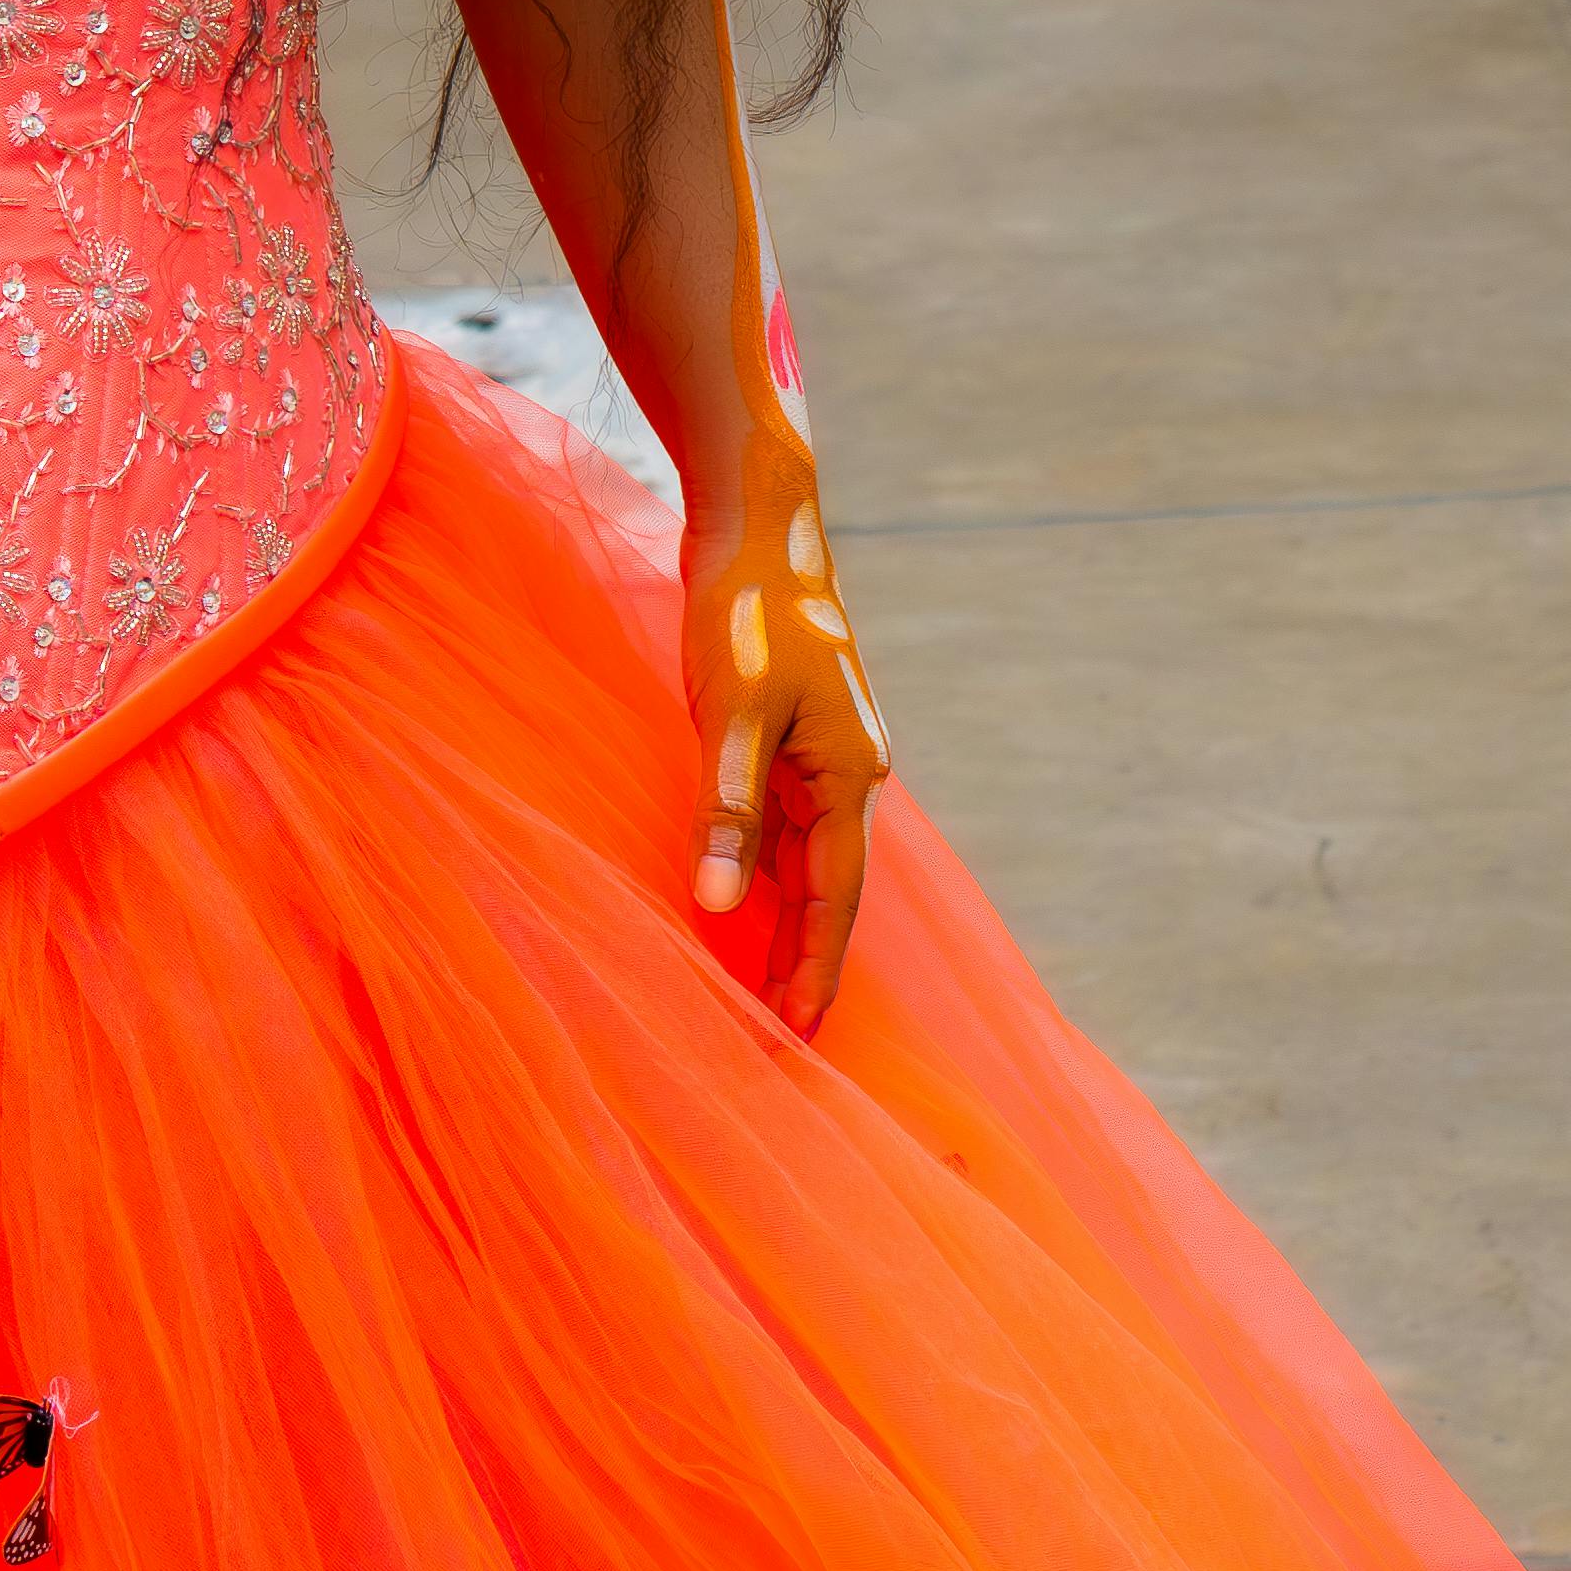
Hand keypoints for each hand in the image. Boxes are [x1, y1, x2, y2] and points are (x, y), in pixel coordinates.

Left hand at [682, 484, 890, 1037]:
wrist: (758, 530)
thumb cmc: (750, 614)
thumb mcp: (735, 714)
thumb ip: (729, 810)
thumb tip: (719, 906)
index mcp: (852, 774)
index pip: (837, 897)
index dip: (814, 966)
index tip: (798, 1035)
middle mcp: (847, 773)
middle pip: (829, 889)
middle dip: (804, 960)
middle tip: (778, 1041)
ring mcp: (821, 756)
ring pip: (804, 862)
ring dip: (782, 924)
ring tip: (757, 993)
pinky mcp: (788, 739)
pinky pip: (781, 828)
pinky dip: (763, 874)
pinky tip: (736, 904)